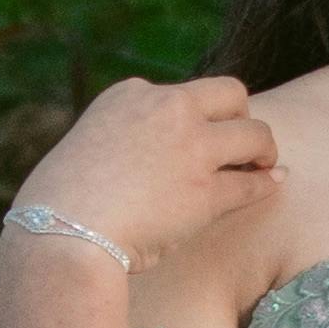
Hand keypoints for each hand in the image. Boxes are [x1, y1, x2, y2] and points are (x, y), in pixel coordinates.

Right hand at [4, 66, 279, 275]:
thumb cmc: (56, 204)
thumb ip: (115, 142)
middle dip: (240, 117)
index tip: (194, 138)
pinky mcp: (208, 192)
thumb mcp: (83, 148)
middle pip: (231, 95)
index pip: (180, 94)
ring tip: (263, 166)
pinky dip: (265, 185)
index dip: (192, 118)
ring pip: (256, 134)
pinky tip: (272, 185)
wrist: (60, 233)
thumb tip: (135, 163)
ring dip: (263, 149)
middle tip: (240, 144)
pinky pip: (253, 184)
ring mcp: (192, 148)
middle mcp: (167, 109)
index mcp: (129, 94)